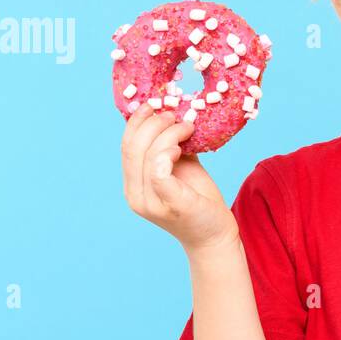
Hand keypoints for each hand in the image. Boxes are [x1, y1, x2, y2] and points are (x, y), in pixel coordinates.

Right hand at [121, 103, 237, 251]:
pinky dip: (166, 153)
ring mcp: (151, 203)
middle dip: (153, 124)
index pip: (125, 147)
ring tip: (187, 127)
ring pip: (148, 155)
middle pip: (133, 148)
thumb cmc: (198, 199)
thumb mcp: (181, 168)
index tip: (154, 104)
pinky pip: (159, 173)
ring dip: (168, 133)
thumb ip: (169, 147)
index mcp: (132, 186)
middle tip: (175, 115)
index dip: (136, 122)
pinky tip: (181, 147)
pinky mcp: (172, 204)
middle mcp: (135, 196)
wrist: (214, 235)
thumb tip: (169, 115)